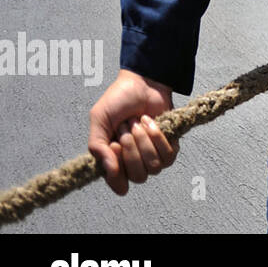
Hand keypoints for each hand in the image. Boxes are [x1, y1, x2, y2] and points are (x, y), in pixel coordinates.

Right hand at [88, 70, 177, 195]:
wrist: (143, 83)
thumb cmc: (118, 101)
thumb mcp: (99, 120)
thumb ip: (97, 147)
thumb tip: (110, 172)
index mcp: (113, 160)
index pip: (118, 184)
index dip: (117, 171)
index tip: (115, 145)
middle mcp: (133, 162)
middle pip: (138, 176)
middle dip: (132, 149)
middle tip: (126, 128)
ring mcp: (153, 155)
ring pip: (154, 167)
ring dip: (144, 141)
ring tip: (137, 123)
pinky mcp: (170, 146)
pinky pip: (169, 155)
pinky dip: (158, 136)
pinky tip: (150, 122)